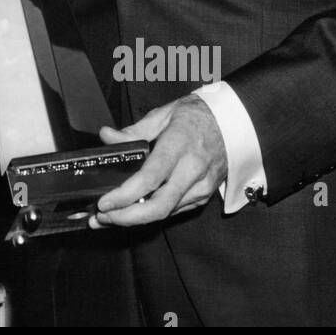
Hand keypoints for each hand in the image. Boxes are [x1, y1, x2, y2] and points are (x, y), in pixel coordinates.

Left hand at [91, 96, 227, 228]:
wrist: (233, 123)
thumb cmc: (197, 116)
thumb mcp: (163, 114)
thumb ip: (133, 131)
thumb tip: (106, 136)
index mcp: (179, 145)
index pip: (150, 178)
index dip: (125, 195)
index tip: (104, 203)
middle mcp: (193, 170)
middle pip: (159, 206)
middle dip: (127, 218)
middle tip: (102, 218)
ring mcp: (201, 186)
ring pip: (166, 213)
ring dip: (135, 219)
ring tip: (109, 217)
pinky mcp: (204, 196)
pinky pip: (174, 210)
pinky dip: (152, 214)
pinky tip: (133, 212)